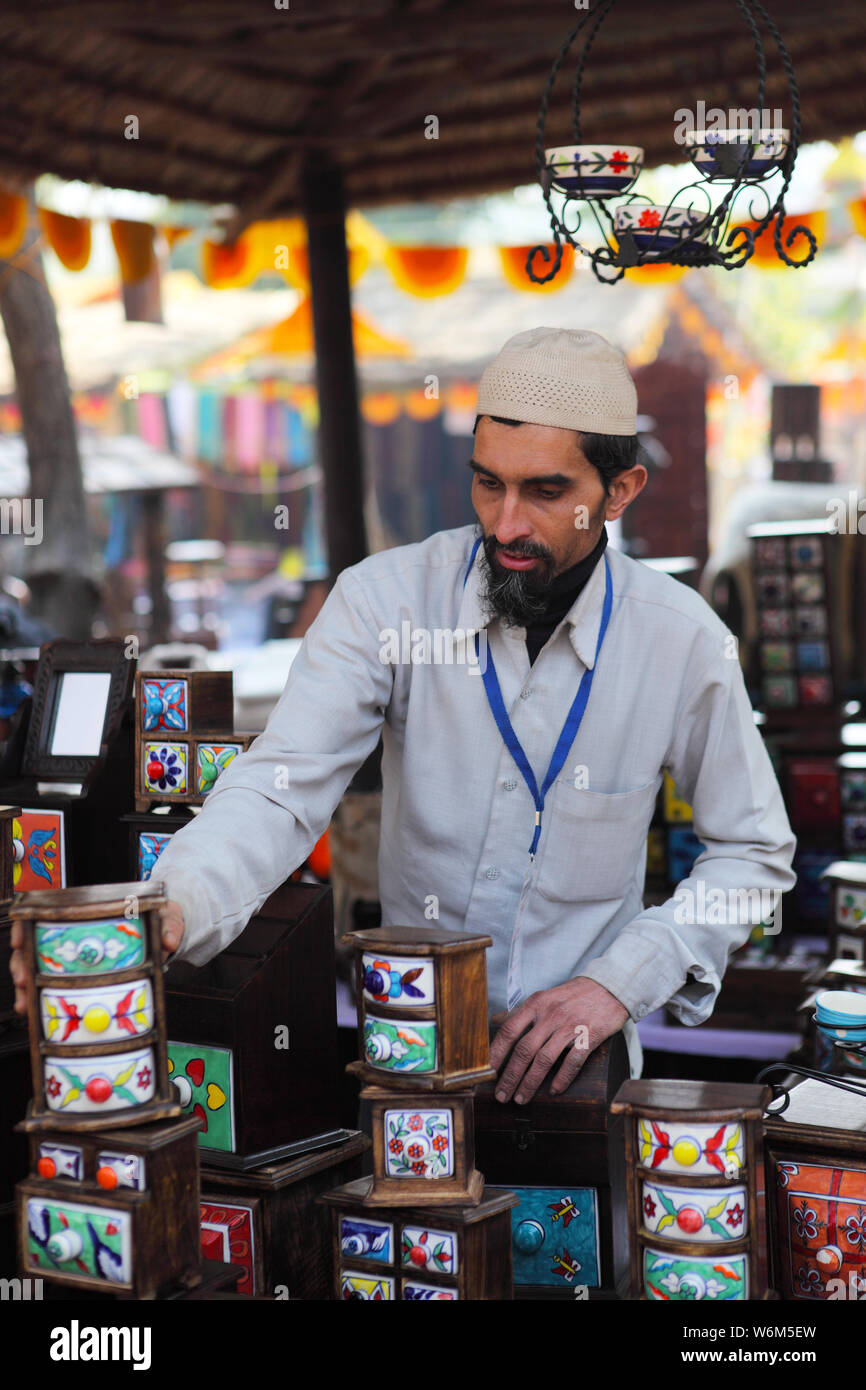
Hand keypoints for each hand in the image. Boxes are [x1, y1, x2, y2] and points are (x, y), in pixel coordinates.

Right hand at [8, 901, 185, 1013]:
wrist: (163, 932)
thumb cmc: (158, 918)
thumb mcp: (166, 915)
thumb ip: (170, 925)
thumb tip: (168, 941)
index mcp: (92, 910)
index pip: (49, 913)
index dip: (28, 925)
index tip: (21, 939)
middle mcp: (77, 933)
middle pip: (36, 945)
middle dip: (24, 963)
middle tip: (23, 981)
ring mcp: (75, 955)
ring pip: (39, 968)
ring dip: (28, 987)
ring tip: (26, 1004)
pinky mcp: (80, 976)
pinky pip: (55, 988)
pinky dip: (44, 1001)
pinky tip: (37, 1015)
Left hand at [489, 976, 628, 1104]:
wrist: (609, 987)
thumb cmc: (573, 995)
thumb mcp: (544, 996)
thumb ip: (522, 1011)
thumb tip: (495, 1021)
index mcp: (536, 1004)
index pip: (509, 1030)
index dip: (496, 1053)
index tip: (487, 1071)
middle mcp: (550, 1015)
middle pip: (524, 1050)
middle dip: (510, 1076)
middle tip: (501, 1095)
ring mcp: (570, 1026)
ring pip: (544, 1059)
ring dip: (530, 1082)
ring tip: (521, 1098)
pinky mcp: (589, 1036)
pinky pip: (573, 1061)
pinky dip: (562, 1078)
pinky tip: (553, 1091)